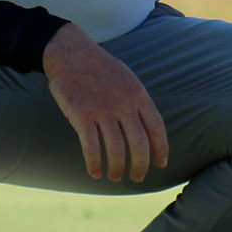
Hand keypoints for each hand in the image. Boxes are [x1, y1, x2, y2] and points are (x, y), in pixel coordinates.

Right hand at [42, 23, 169, 183]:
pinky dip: (94, 163)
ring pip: (116, 149)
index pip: (156, 127)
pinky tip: (94, 172)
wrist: (70, 53)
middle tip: (138, 178)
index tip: (161, 163)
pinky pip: (91, 147)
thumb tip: (148, 125)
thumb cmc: (99, 67)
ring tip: (115, 176)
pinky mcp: (82, 115)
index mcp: (138, 94)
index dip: (161, 148)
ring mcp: (103, 110)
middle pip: (139, 144)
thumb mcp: (127, 78)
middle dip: (141, 165)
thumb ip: (137, 101)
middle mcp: (123, 103)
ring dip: (117, 168)